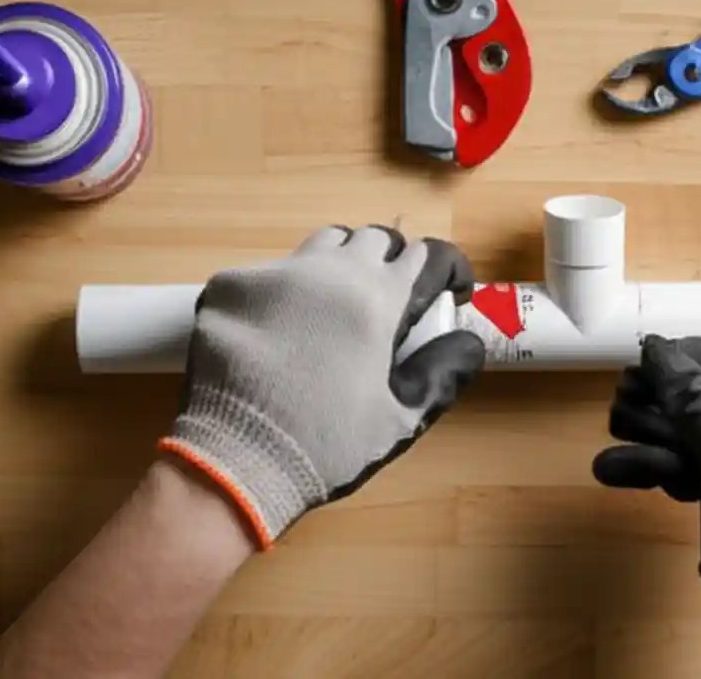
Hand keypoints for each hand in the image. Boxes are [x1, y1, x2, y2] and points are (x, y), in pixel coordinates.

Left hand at [162, 225, 484, 548]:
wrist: (236, 460)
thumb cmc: (328, 445)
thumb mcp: (402, 420)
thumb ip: (443, 373)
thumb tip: (468, 341)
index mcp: (379, 299)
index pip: (427, 255)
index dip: (447, 272)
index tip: (448, 296)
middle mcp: (332, 270)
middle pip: (376, 239)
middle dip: (393, 262)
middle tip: (389, 302)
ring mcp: (278, 272)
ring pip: (324, 243)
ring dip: (342, 264)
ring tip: (337, 307)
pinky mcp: (233, 284)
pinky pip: (272, 271)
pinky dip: (288, 292)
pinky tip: (281, 332)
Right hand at [593, 336, 700, 650]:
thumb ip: (694, 400)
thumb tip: (657, 348)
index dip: (697, 354)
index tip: (650, 355)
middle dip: (664, 400)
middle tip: (623, 397)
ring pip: (694, 431)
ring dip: (650, 435)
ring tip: (614, 441)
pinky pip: (690, 465)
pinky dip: (656, 466)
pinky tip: (616, 469)